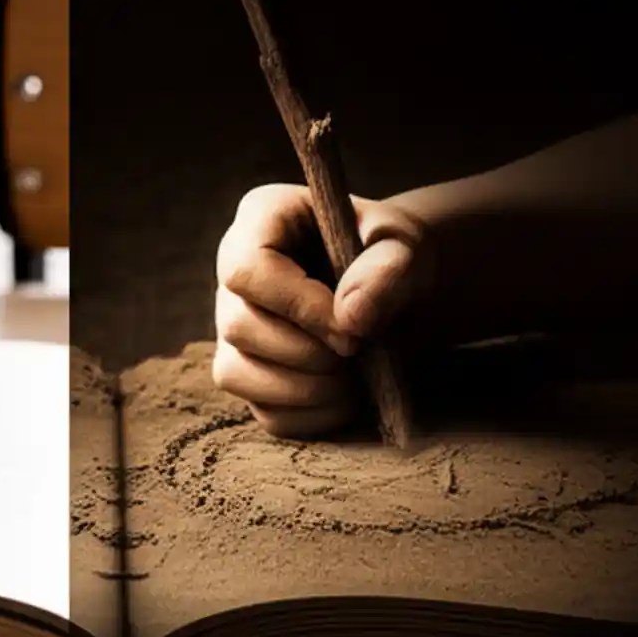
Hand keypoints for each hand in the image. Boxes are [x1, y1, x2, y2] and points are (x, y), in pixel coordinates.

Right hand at [213, 184, 432, 436]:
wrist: (400, 291)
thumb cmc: (394, 257)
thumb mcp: (404, 247)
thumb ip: (386, 270)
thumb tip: (351, 317)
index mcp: (261, 221)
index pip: (248, 269)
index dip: (296, 306)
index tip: (351, 329)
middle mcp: (233, 274)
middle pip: (237, 325)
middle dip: (306, 352)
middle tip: (359, 351)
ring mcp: (233, 327)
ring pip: (235, 373)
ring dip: (304, 389)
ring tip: (355, 376)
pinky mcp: (249, 373)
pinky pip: (262, 411)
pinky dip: (311, 415)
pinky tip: (347, 395)